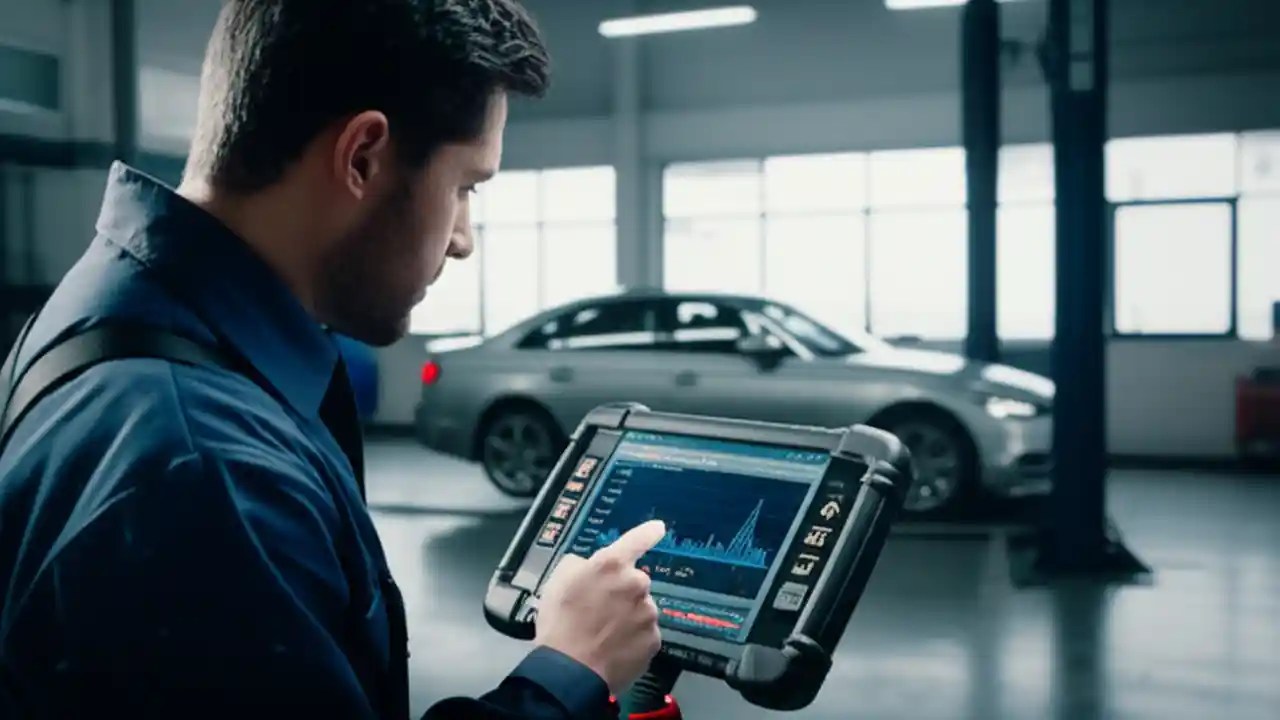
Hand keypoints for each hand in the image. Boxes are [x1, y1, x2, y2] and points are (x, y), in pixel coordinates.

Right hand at [535, 520, 665, 692]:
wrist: (570, 670)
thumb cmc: (559, 622)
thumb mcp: (557, 582)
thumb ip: (579, 566)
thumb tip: (589, 566)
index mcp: (611, 566)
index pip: (634, 541)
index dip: (647, 533)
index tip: (659, 527)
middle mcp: (636, 584)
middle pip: (634, 583)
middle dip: (622, 593)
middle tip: (599, 612)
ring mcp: (648, 613)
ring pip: (641, 610)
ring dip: (628, 617)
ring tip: (603, 636)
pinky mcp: (654, 640)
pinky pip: (645, 634)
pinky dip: (633, 640)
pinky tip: (614, 650)